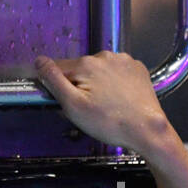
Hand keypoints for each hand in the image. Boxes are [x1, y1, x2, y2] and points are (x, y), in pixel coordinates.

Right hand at [34, 50, 175, 153]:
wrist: (148, 131)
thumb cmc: (110, 123)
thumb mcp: (73, 105)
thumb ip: (53, 80)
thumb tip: (39, 61)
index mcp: (86, 64)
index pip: (58, 69)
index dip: (59, 86)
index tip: (67, 101)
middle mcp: (105, 56)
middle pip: (80, 69)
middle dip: (80, 86)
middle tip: (91, 108)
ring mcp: (124, 61)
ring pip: (99, 70)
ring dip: (98, 83)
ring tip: (108, 105)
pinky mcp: (138, 69)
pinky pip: (117, 72)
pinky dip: (115, 82)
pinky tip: (120, 99)